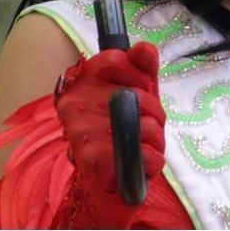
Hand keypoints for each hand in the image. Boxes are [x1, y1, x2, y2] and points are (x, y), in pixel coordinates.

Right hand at [55, 44, 164, 210]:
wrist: (106, 183)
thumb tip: (145, 48)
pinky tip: (138, 164)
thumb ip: (142, 69)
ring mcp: (82, 133)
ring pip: (146, 126)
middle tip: (143, 126)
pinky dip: (152, 162)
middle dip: (154, 113)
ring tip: (139, 146)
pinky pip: (145, 156)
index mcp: (80, 84)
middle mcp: (74, 106)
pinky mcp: (94, 162)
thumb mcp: (136, 94)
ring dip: (155, 139)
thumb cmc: (122, 132)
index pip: (115, 60)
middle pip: (137, 94)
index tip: (141, 88)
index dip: (138, 75)